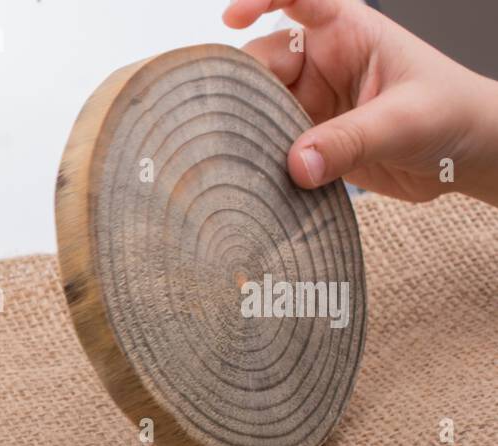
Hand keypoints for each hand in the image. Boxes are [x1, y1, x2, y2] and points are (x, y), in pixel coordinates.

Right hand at [224, 0, 497, 204]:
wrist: (465, 156)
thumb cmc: (450, 115)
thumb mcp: (405, 121)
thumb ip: (350, 141)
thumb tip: (297, 165)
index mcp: (348, 32)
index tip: (232, 19)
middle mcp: (321, 62)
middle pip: (262, 62)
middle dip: (244, 86)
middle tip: (233, 121)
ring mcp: (310, 102)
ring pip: (257, 106)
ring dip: (246, 128)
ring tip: (239, 154)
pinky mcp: (307, 139)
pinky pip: (268, 143)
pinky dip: (257, 157)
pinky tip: (253, 175)